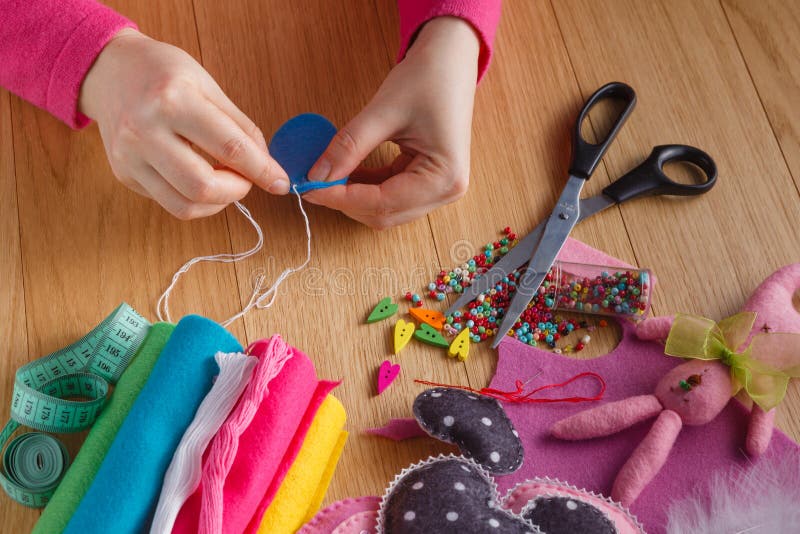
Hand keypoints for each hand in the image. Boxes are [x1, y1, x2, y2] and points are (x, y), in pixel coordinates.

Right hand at [79, 29, 288, 219]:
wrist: (109, 70)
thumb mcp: (208, 85)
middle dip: (237, 191)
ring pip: (185, 206)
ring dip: (218, 203)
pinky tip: (199, 178)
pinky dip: (195, 199)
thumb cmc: (163, 73)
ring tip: (224, 181)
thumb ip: (240, 127)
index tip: (281, 182)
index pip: (230, 148)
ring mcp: (130, 157)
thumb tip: (268, 167)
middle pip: (203, 187)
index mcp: (173, 99)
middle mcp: (145, 130)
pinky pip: (169, 203)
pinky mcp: (124, 174)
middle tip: (246, 179)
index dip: (262, 171)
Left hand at [303, 17, 479, 227]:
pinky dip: (364, 188)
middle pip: (384, 214)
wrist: (451, 59)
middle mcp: (446, 191)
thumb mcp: (383, 111)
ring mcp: (439, 189)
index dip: (342, 198)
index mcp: (444, 177)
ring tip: (326, 177)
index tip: (309, 188)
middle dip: (346, 201)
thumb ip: (348, 146)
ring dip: (353, 197)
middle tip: (312, 183)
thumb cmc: (428, 78)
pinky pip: (389, 195)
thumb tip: (316, 176)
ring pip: (385, 209)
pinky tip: (345, 172)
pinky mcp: (427, 182)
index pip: (383, 202)